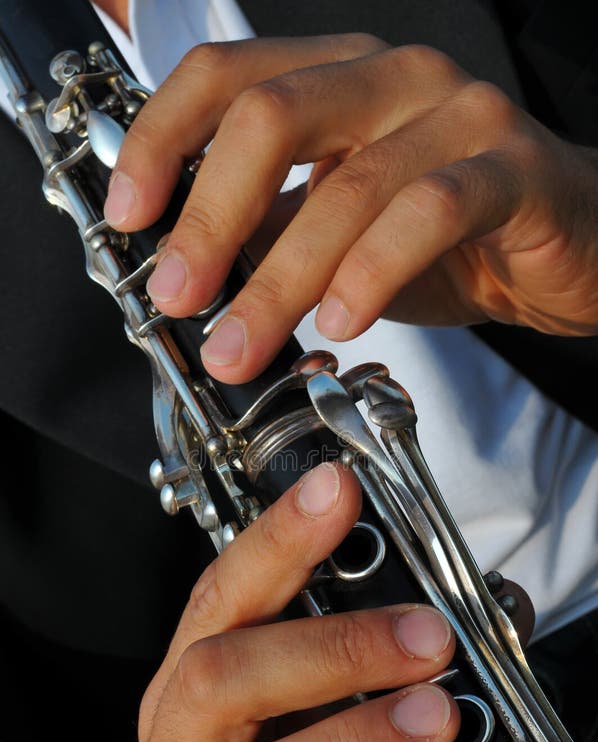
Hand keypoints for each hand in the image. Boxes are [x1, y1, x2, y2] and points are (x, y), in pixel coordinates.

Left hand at [105, 36, 597, 386]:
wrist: (564, 247)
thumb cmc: (447, 238)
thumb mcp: (337, 232)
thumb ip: (270, 231)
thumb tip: (185, 267)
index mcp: (337, 79)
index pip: (225, 75)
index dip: (162, 139)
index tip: (128, 217)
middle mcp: (392, 78)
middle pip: (272, 117)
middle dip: (209, 216)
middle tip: (175, 296)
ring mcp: (456, 115)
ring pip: (350, 184)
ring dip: (281, 278)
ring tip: (243, 346)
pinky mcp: (512, 169)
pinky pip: (429, 214)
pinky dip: (372, 273)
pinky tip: (340, 323)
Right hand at [119, 463, 457, 741]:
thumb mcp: (303, 714)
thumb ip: (378, 656)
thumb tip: (492, 606)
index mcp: (184, 695)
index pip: (218, 599)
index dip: (275, 542)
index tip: (336, 491)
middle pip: (216, 682)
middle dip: (327, 648)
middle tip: (424, 638)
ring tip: (433, 719)